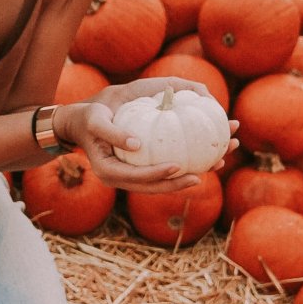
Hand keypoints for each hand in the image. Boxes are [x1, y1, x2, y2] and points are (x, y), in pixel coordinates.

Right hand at [55, 77, 238, 192]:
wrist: (82, 121)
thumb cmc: (89, 118)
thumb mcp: (95, 121)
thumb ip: (112, 133)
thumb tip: (137, 145)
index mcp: (110, 173)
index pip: (138, 179)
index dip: (159, 176)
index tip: (179, 167)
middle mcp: (125, 179)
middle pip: (157, 186)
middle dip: (183, 181)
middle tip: (207, 172)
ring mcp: (135, 174)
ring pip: (166, 178)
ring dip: (194, 170)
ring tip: (220, 160)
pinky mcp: (144, 166)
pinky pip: (168, 166)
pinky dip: (188, 158)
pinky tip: (210, 149)